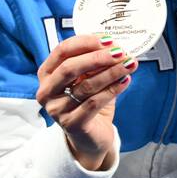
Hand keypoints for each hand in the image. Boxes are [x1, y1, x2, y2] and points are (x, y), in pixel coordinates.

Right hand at [35, 34, 134, 169]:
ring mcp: (57, 109)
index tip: (108, 40)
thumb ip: (95, 63)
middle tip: (119, 52)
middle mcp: (47, 91)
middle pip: (70, 67)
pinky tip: (125, 81)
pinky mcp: (71, 124)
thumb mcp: (88, 78)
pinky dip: (113, 90)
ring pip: (86, 85)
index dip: (85, 42)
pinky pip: (94, 103)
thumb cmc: (88, 103)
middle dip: (97, 57)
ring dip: (111, 72)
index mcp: (47, 74)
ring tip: (129, 64)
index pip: (62, 50)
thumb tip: (113, 47)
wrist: (90, 137)